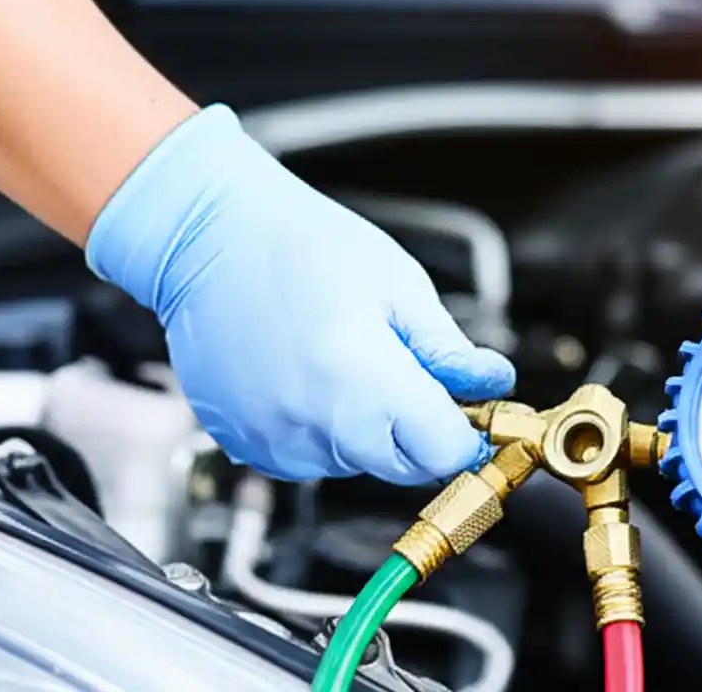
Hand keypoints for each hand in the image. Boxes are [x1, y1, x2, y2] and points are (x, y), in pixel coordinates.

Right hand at [85, 105, 514, 483]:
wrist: (207, 235)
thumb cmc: (303, 246)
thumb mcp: (398, 287)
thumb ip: (448, 350)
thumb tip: (493, 385)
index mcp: (363, 384)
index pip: (442, 453)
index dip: (464, 435)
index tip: (468, 413)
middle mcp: (315, 424)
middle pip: (400, 466)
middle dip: (417, 432)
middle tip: (405, 371)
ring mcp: (272, 439)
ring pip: (351, 462)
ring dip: (364, 429)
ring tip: (341, 358)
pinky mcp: (242, 442)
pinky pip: (304, 455)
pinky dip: (318, 429)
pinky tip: (305, 374)